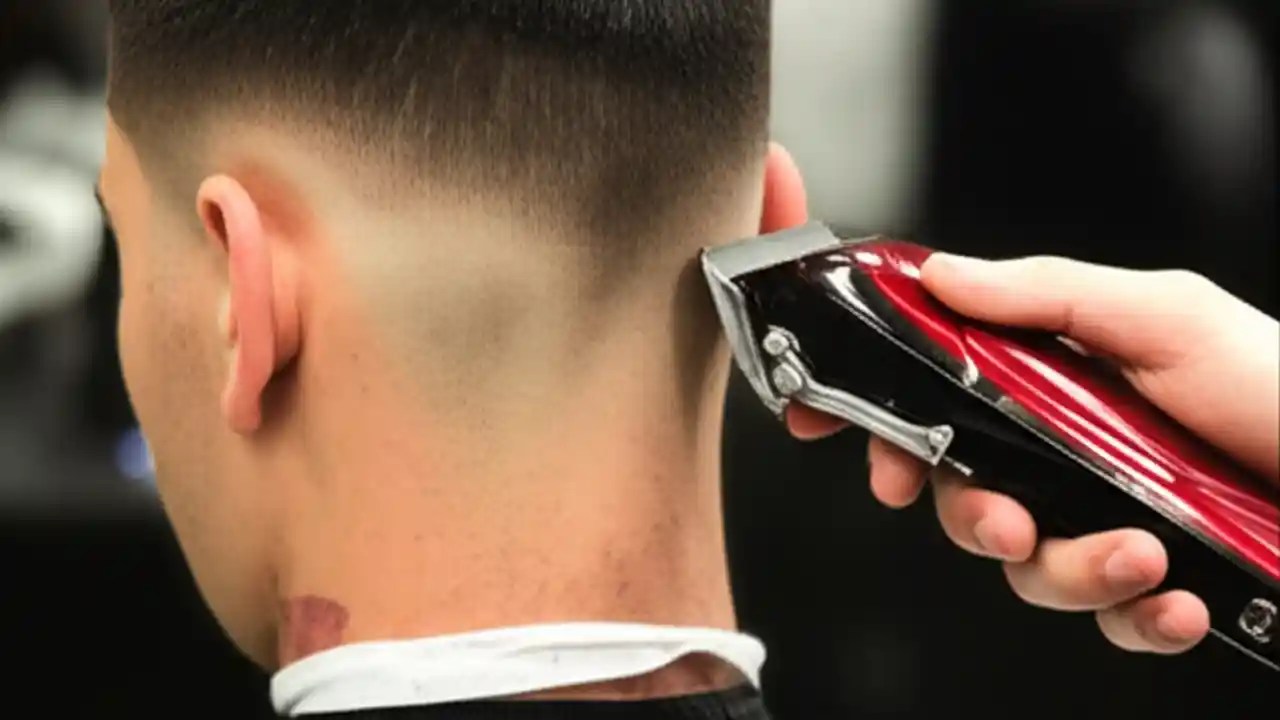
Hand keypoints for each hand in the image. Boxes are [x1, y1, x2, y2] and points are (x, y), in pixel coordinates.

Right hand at [789, 253, 1279, 654]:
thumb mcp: (1164, 317)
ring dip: (1073, 574)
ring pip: (1028, 569)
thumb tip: (942, 273)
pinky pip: (1108, 619)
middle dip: (972, 516)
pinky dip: (1138, 619)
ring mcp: (1109, 516)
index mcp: (1057, 378)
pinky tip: (1181, 601)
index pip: (936, 386)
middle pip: (964, 493)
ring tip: (1141, 558)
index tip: (830, 421)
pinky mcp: (1156, 581)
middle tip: (1009, 520)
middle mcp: (1069, 449)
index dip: (875, 405)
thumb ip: (1045, 296)